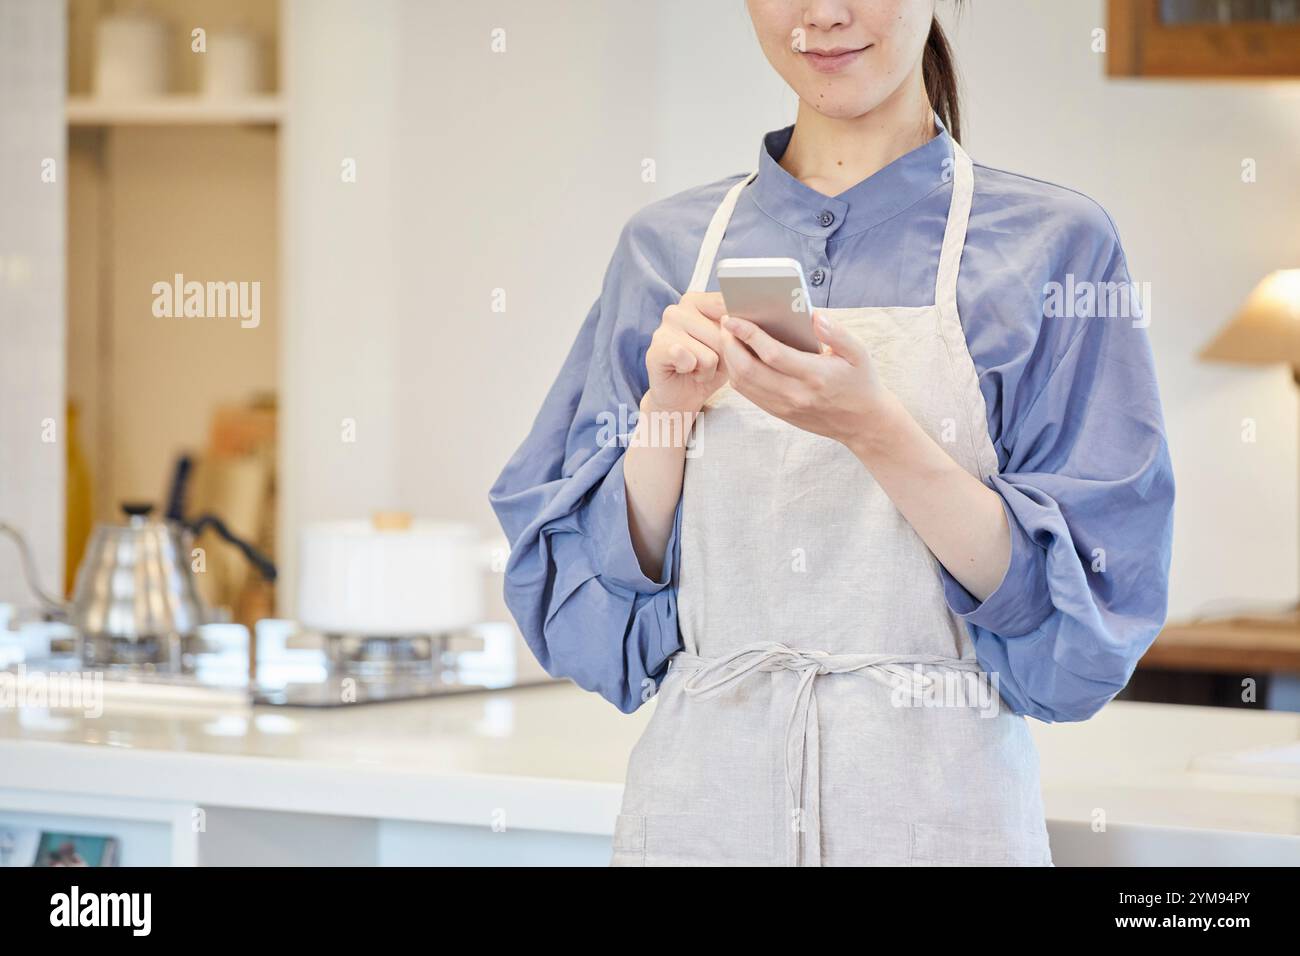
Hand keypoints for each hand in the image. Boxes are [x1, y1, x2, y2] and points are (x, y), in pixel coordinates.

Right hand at [645, 292, 729, 414]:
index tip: (733, 340)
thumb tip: (734, 322)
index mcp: (696, 301)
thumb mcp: (731, 345)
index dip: (739, 328)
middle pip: (723, 333)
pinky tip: (686, 372)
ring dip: (710, 369)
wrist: (681, 396)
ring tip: (697, 368)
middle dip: (724, 355)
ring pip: (711, 354)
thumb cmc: (708, 366)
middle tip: (708, 361)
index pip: (727, 304)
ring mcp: (664, 328)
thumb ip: (736, 328)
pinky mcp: (657, 349)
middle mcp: (677, 310)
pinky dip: (696, 373)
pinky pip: (691, 362)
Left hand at [718, 310, 903, 452]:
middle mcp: (795, 393)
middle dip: (730, 344)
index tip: (732, 318)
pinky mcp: (778, 412)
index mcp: (815, 375)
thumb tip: (814, 316)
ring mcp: (784, 406)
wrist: (861, 423)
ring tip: (728, 337)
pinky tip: (738, 356)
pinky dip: (736, 372)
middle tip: (726, 324)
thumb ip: (837, 333)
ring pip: (743, 383)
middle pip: (747, 369)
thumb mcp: (859, 353)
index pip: (772, 353)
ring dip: (729, 358)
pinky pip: (748, 393)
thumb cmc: (860, 382)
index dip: (748, 334)